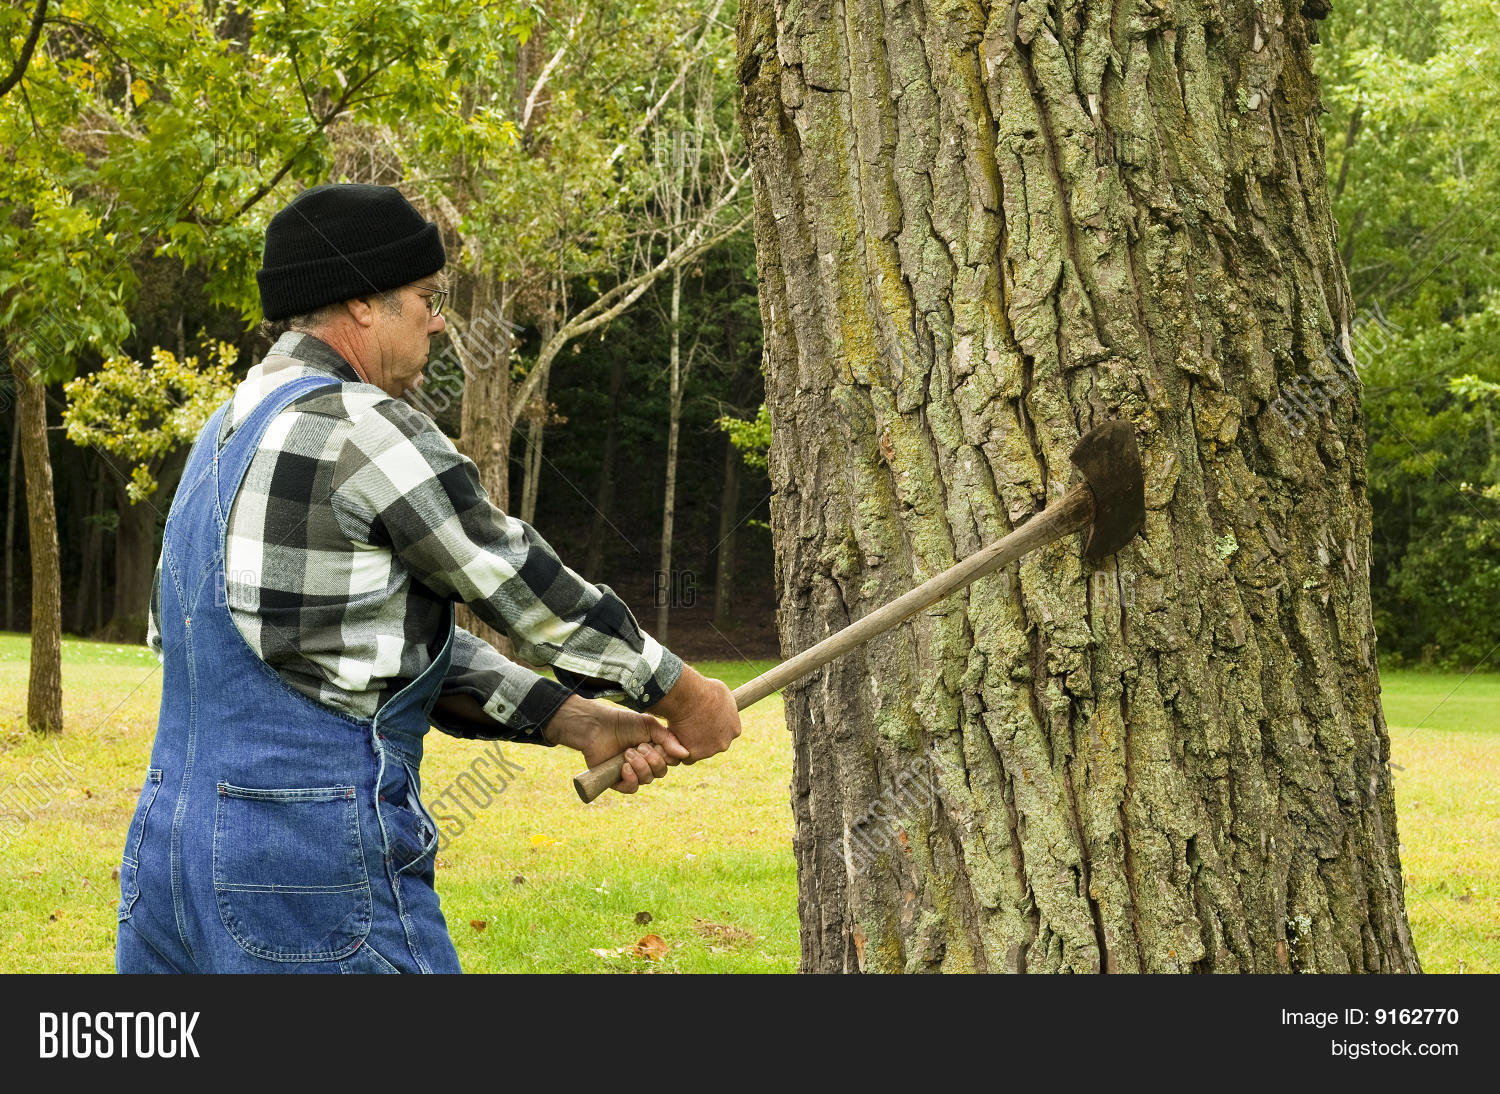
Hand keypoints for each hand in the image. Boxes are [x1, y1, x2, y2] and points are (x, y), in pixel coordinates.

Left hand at [543, 694, 688, 794]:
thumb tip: (686, 754)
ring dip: (639, 766)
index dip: (668, 756)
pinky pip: (632, 788)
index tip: (658, 744)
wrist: (597, 727)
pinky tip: (624, 767)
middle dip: (652, 759)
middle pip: (661, 772)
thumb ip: (668, 739)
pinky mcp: (618, 781)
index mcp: (655, 749)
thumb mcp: (649, 726)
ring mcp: (632, 772)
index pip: (672, 761)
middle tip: (638, 746)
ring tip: (627, 753)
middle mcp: (645, 763)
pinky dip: (631, 778)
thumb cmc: (623, 723)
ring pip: (647, 780)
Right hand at [645, 664, 740, 762]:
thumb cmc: (704, 690)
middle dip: (703, 739)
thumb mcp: (723, 694)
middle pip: (712, 745)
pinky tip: (675, 736)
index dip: (712, 729)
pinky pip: (685, 756)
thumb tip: (722, 706)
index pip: (724, 734)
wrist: (689, 697)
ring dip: (690, 744)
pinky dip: (679, 748)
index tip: (703, 723)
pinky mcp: (694, 754)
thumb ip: (725, 707)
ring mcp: (710, 750)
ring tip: (681, 728)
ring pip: (698, 752)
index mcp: (735, 729)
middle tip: (690, 727)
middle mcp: (725, 743)